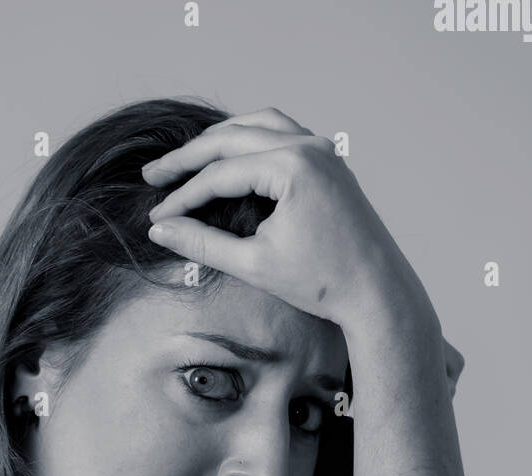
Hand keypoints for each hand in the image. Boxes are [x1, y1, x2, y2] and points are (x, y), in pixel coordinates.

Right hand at [142, 106, 438, 336]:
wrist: (377, 293)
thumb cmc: (322, 283)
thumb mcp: (253, 265)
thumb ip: (202, 244)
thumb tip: (159, 230)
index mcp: (293, 167)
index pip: (220, 173)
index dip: (183, 195)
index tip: (157, 216)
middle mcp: (310, 147)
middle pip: (232, 138)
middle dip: (190, 158)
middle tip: (153, 175)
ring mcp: (323, 150)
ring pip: (257, 125)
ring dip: (219, 140)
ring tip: (186, 161)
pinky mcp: (329, 161)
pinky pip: (281, 135)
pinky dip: (249, 141)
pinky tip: (229, 159)